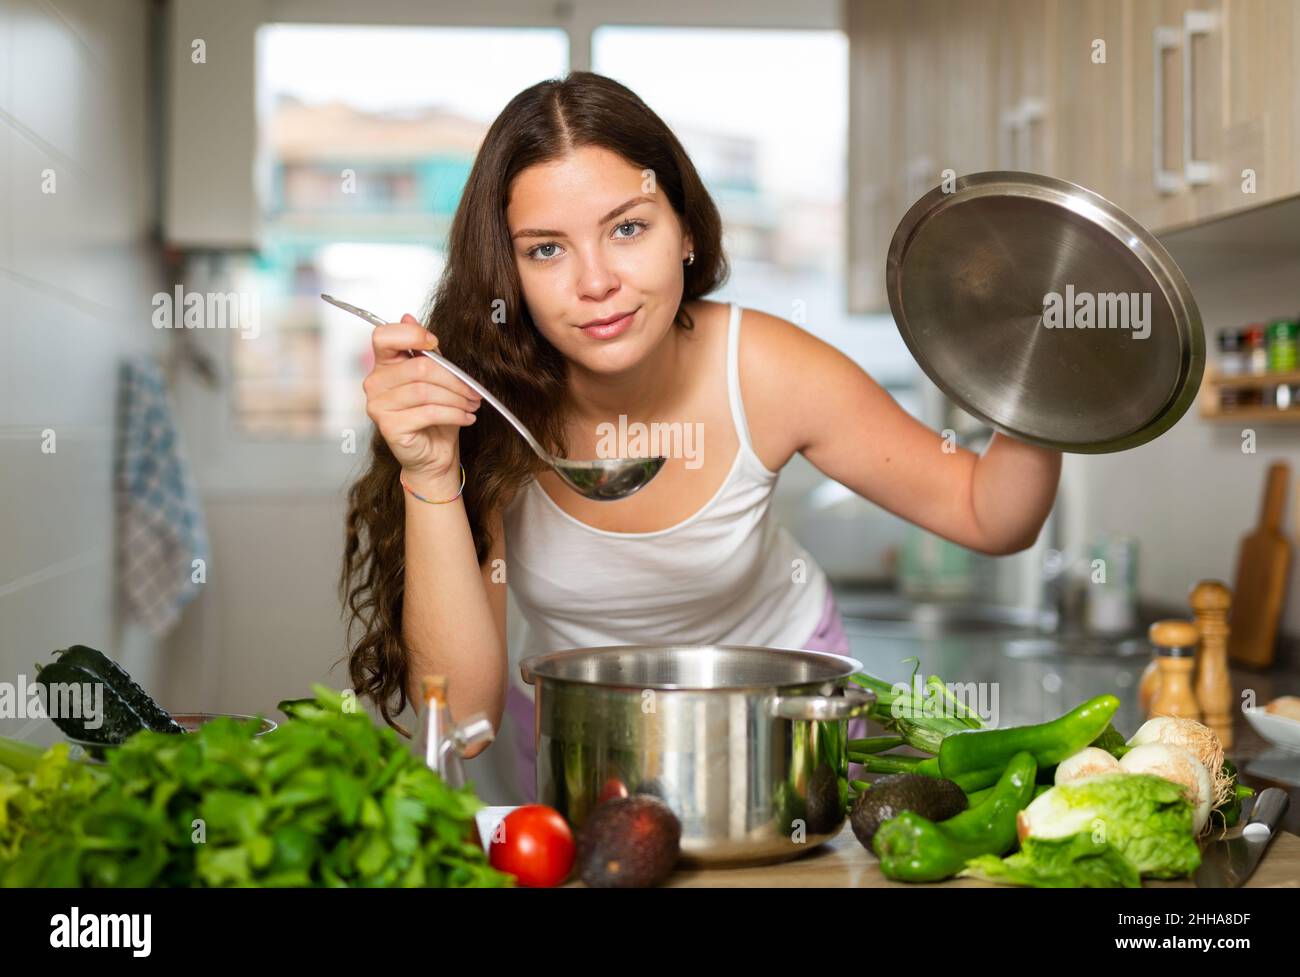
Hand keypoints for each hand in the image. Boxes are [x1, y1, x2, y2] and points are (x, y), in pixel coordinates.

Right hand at [363, 313, 481, 481]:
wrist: (434, 454)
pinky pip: (428, 412)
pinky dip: (454, 414)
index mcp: (384, 365)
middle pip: (418, 367)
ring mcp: (378, 405)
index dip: (411, 334)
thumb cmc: (435, 417)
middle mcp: (375, 383)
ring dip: (457, 398)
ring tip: (472, 405)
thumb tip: (409, 317)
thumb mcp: (436, 379)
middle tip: (473, 390)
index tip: (436, 344)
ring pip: (425, 390)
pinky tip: (466, 417)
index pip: (384, 336)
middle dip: (454, 379)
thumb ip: (426, 352)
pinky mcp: (388, 426)